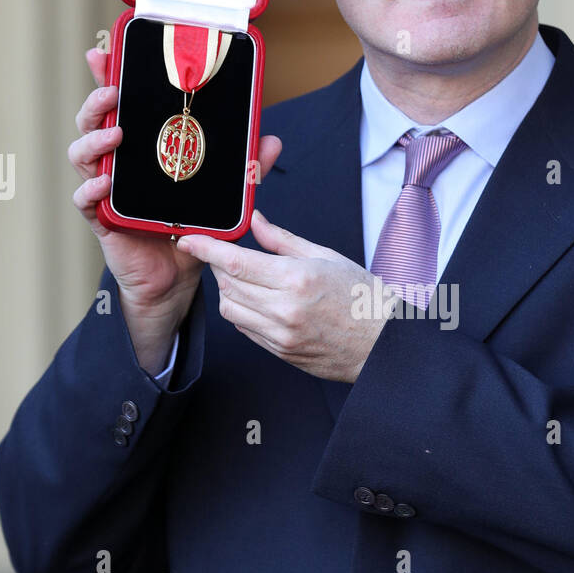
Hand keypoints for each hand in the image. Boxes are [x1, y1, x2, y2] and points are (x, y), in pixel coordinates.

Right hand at [70, 47, 282, 322]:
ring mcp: (106, 189)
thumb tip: (272, 141)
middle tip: (113, 93)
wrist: (177, 275)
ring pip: (82, 155)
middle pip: (92, 121)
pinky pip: (84, 200)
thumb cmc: (190, 226)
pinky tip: (103, 184)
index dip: (106, 77)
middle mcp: (118, 162)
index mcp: (141, 146)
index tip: (102, 54)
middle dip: (96, 102)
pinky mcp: (102, 219)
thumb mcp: (221, 192)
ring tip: (115, 133)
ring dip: (93, 140)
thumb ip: (245, 168)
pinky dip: (90, 190)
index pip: (118, 105)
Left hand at [176, 210, 392, 382]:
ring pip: (230, 309)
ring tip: (246, 279)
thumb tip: (255, 221)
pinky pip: (245, 329)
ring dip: (229, 291)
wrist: (383, 343)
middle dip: (220, 267)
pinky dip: (242, 312)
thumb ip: (282, 240)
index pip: (236, 262)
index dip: (207, 249)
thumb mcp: (326, 257)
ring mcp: (281, 334)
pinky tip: (258, 302)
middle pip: (227, 285)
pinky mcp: (280, 351)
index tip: (190, 239)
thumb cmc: (362, 298)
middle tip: (228, 255)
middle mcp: (285, 309)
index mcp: (297, 279)